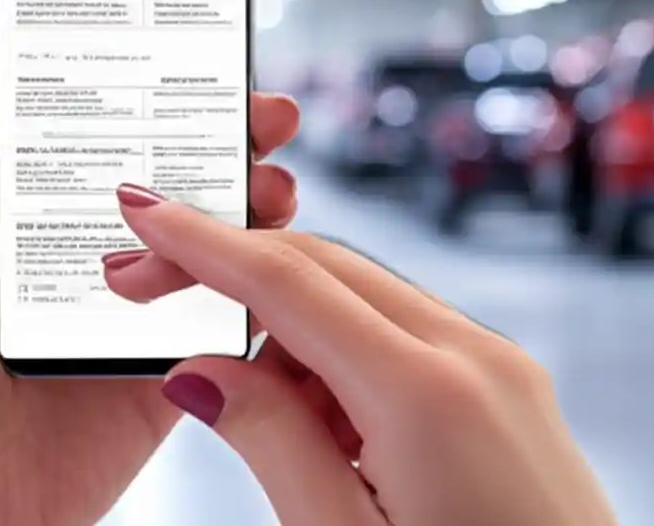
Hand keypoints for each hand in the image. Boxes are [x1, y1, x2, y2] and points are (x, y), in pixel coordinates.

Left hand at [0, 22, 299, 524]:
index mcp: (28, 214)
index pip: (100, 133)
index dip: (152, 91)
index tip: (197, 56)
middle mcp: (86, 252)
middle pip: (170, 178)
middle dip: (224, 138)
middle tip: (267, 114)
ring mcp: (132, 309)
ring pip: (209, 239)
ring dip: (251, 204)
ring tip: (274, 186)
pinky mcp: (167, 365)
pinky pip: (224, 313)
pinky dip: (259, 279)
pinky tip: (278, 254)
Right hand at [103, 186, 615, 525]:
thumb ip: (271, 442)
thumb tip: (201, 368)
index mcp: (427, 394)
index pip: (287, 282)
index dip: (202, 242)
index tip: (143, 212)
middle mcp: (475, 357)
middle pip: (325, 269)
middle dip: (234, 271)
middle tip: (152, 295)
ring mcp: (502, 370)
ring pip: (363, 301)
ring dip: (291, 332)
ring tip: (267, 427)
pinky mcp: (510, 391)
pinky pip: (404, 338)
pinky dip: (344, 360)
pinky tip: (329, 433)